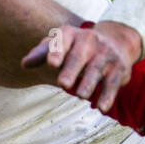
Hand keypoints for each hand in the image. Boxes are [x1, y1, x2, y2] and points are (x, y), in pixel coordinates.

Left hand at [22, 21, 142, 111]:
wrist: (115, 42)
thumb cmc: (76, 47)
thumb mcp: (59, 45)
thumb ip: (41, 54)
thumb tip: (25, 64)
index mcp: (70, 34)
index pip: (62, 41)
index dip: (57, 52)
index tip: (51, 64)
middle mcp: (90, 41)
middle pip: (79, 56)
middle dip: (71, 70)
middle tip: (62, 84)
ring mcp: (106, 54)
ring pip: (96, 70)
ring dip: (89, 83)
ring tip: (80, 95)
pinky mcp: (119, 69)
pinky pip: (112, 83)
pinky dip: (108, 96)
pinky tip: (102, 109)